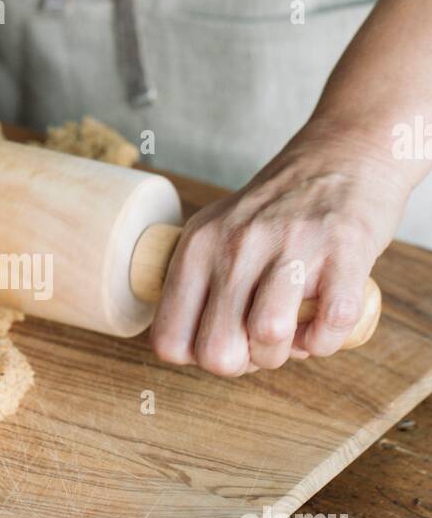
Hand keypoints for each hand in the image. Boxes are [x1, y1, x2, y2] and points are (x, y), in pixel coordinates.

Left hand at [150, 124, 407, 375]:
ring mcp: (291, 246)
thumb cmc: (278, 208)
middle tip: (264, 341)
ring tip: (296, 329)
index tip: (225, 341)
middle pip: (218, 353)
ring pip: (268, 340)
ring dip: (287, 353)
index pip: (171, 340)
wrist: (346, 154)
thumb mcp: (218, 230)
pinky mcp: (343, 252)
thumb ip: (198, 284)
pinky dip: (328, 339)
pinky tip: (325, 319)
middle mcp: (237, 244)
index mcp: (199, 245)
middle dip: (245, 363)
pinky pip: (329, 328)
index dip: (199, 358)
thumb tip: (192, 351)